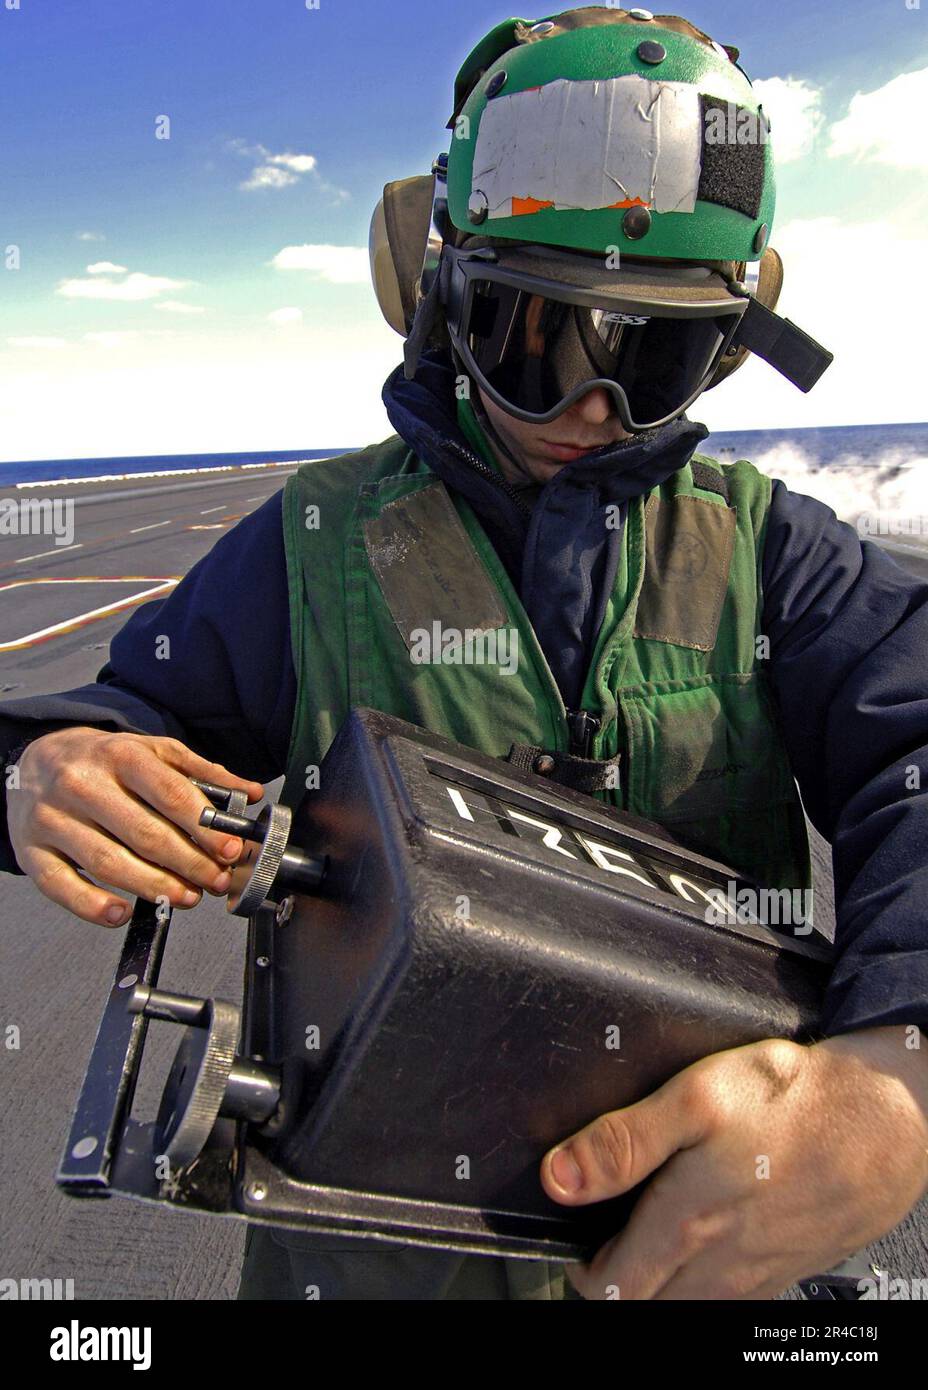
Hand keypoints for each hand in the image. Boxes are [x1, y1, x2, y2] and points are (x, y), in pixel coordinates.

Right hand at [7, 727, 264, 927]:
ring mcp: (53, 819)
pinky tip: (123, 913)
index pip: (171, 795)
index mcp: (120, 755)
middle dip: (189, 864)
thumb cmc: (104, 761)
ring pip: (109, 863)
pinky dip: (93, 906)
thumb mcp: (153, 752)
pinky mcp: (32, 851)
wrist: (36, 760)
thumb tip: (249, 793)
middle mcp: (83, 784)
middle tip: (214, 880)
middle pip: (145, 834)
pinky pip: (62, 887)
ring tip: (185, 897)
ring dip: (154, 888)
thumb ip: (201, 773)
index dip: (206, 829)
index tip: (231, 851)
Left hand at [541, 1027, 927, 1298]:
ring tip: (652, 1235)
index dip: (581, 1266)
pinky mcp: (788, 1269)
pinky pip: (731, 1299)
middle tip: (608, 1234)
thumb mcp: (694, 1099)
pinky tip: (710, 1239)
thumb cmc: (792, 1102)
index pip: (610, 1288)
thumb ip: (622, 1142)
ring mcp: (757, 1274)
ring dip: (660, 1284)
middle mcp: (720, 1265)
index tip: (575, 1233)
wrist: (884, 1117)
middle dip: (616, 1279)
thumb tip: (560, 1177)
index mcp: (686, 1225)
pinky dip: (705, 1281)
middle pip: (644, 1306)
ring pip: (687, 1308)